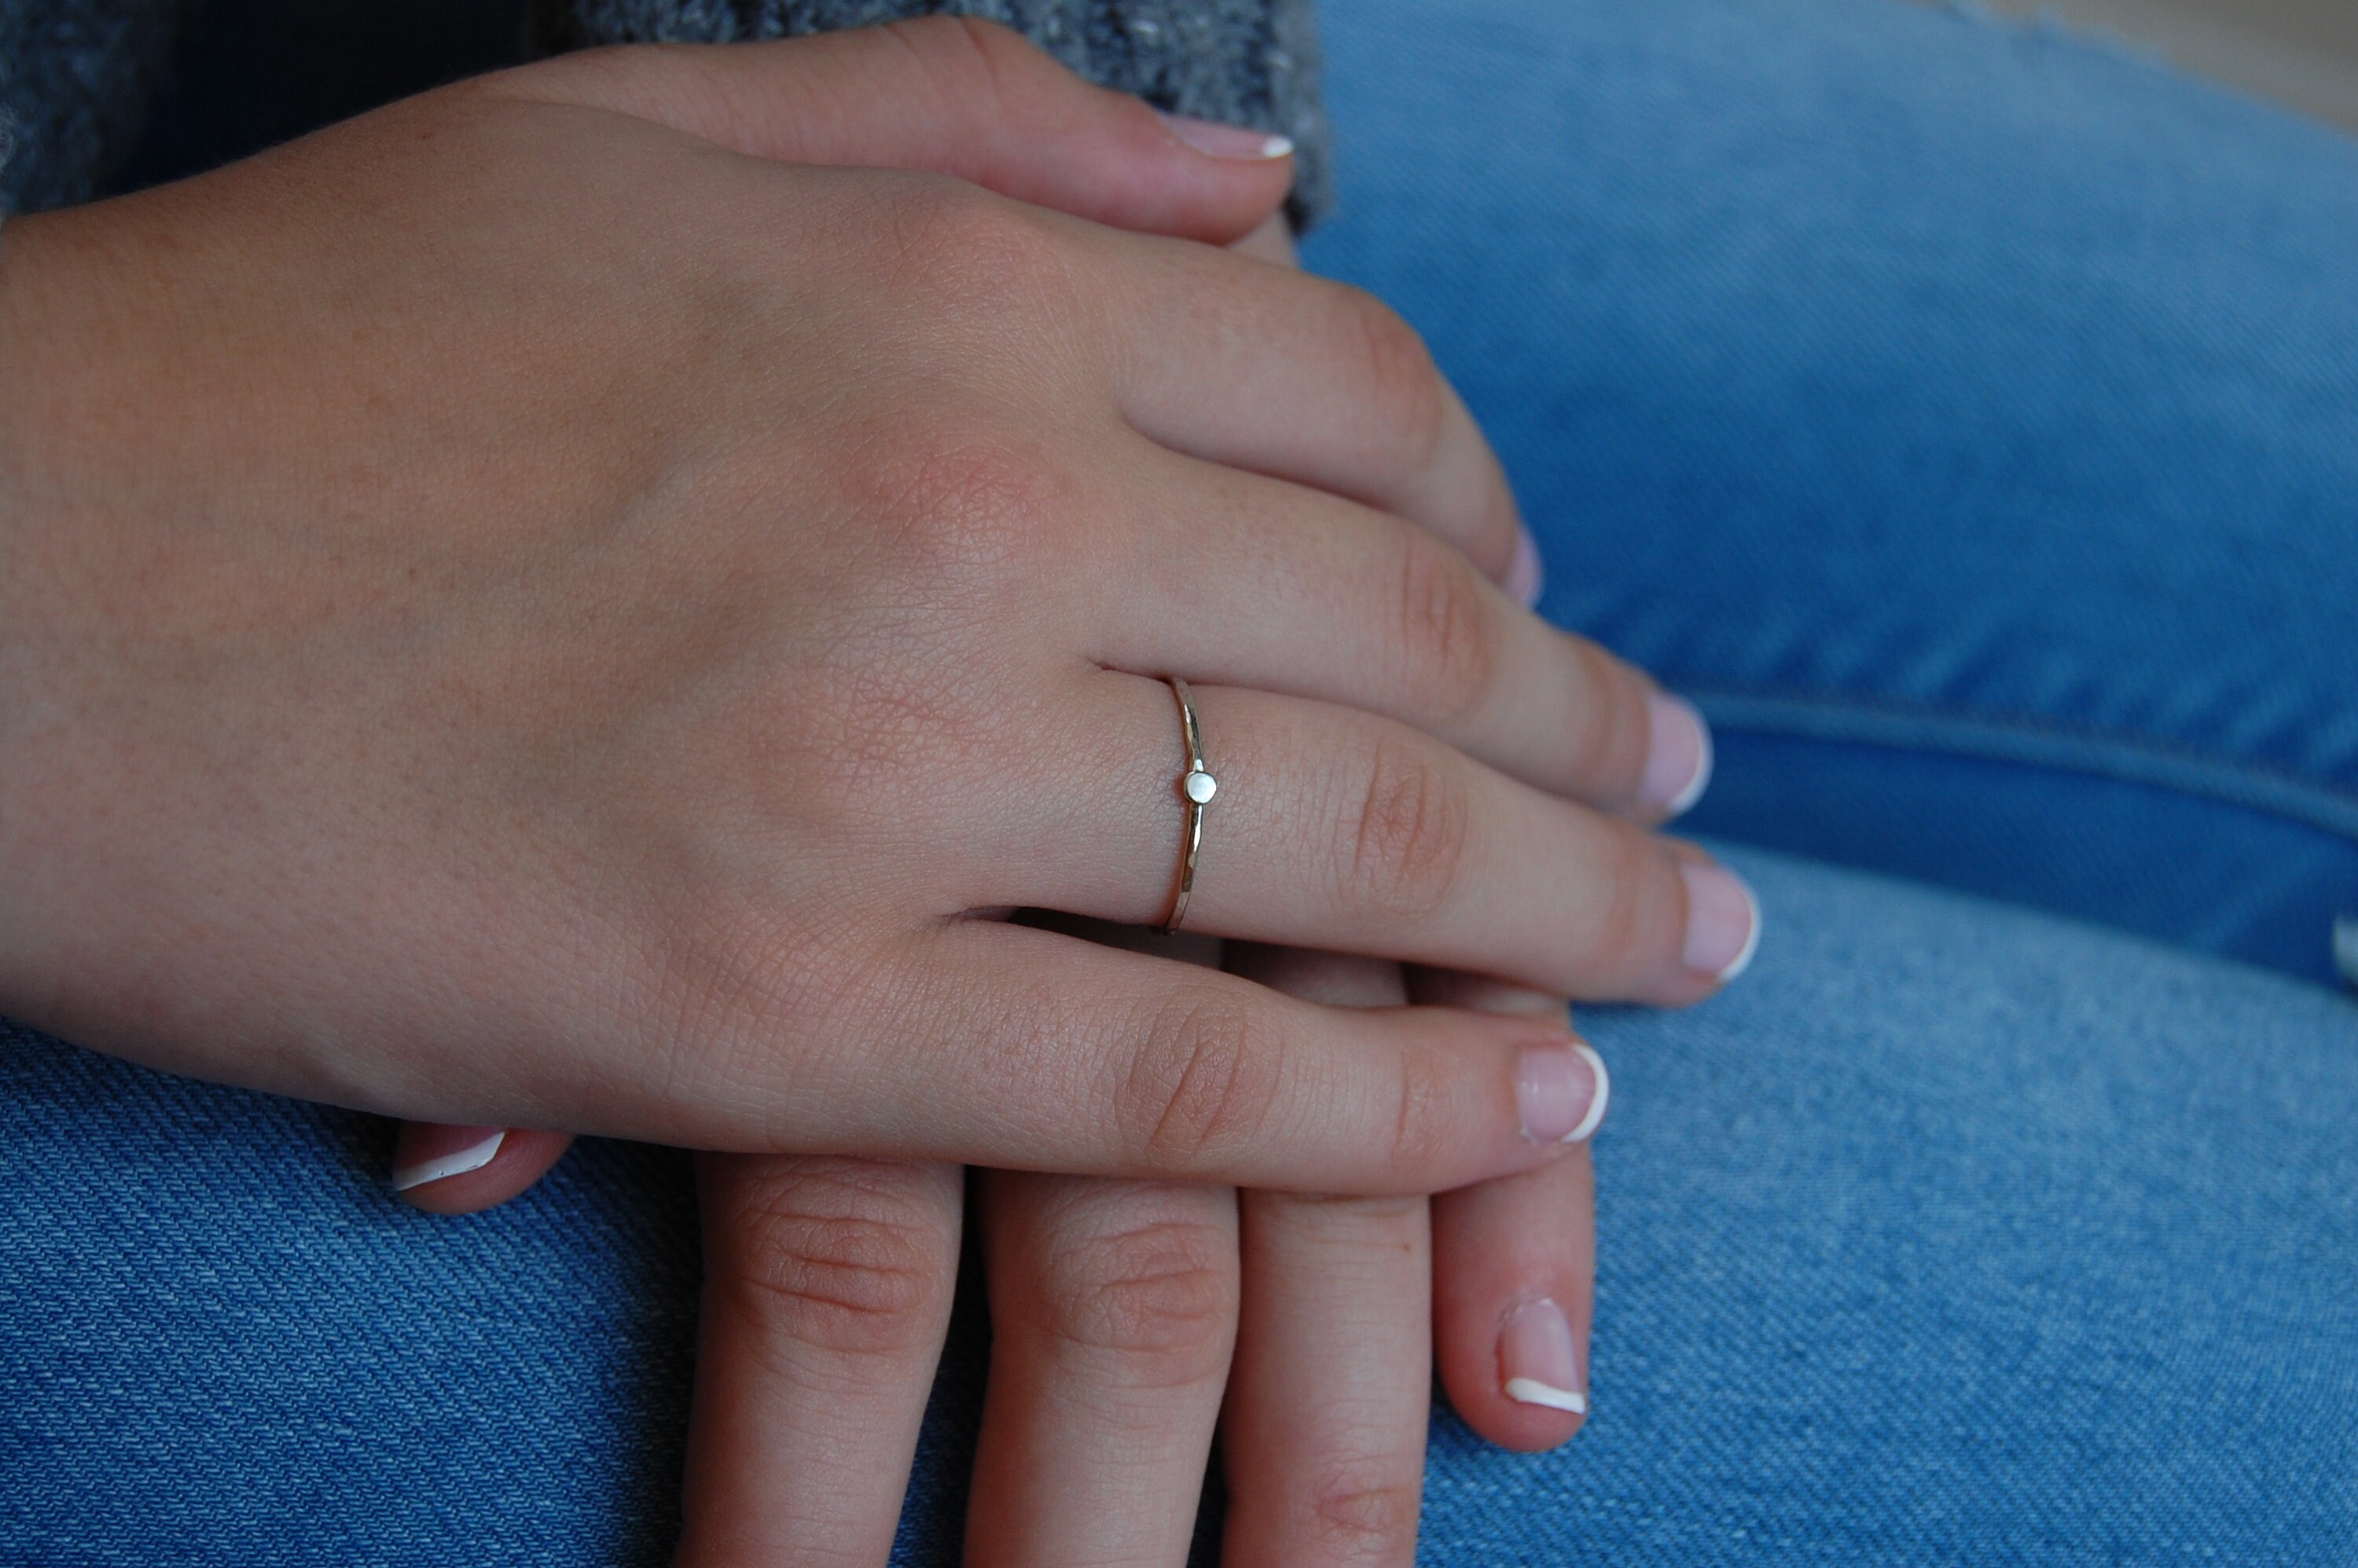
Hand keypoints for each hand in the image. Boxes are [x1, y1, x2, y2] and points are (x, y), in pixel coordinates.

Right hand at [368, 38, 1737, 1559]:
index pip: (1370, 406)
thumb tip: (1260, 191)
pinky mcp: (779, 1013)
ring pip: (1354, 855)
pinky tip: (1532, 1110)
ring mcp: (885, 766)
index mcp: (944, 284)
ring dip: (1573, 916)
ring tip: (1683, 955)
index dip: (1509, 526)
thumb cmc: (294, 351)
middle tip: (1695, 807)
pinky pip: (1186, 1071)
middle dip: (1600, 735)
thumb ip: (976, 122)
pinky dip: (1395, 1109)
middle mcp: (964, 503)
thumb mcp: (636, 133)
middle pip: (1414, 631)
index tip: (1561, 615)